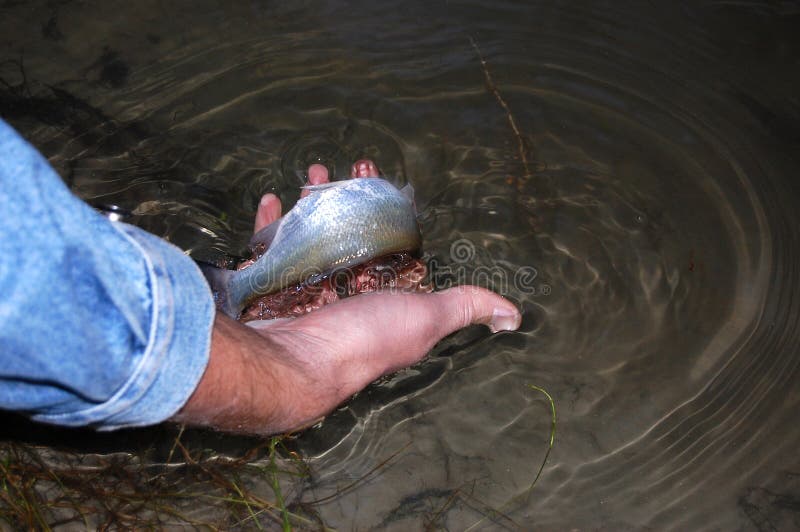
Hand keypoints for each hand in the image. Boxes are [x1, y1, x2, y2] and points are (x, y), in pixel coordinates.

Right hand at [172, 161, 520, 434]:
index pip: (386, 244)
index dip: (386, 209)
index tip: (377, 176)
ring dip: (311, 203)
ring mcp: (300, 292)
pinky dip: (270, 225)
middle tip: (345, 167)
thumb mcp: (425, 318)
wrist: (293, 365)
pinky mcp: (265, 290)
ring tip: (312, 173)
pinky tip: (273, 200)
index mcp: (376, 298)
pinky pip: (268, 251)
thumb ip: (464, 308)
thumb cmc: (362, 338)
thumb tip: (514, 316)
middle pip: (346, 236)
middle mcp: (340, 296)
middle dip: (347, 198)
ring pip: (308, 237)